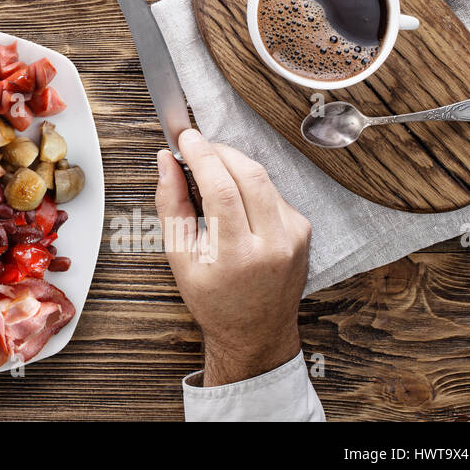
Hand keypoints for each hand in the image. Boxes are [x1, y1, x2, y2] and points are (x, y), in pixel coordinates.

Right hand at [156, 129, 310, 387]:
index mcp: (238, 254)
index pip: (221, 187)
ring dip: (233, 165)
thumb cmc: (214, 300)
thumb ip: (170, 205)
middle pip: (248, 173)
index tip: (185, 138)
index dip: (201, 154)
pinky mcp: (303, 229)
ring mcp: (294, 235)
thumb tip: (167, 162)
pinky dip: (249, 183)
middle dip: (218, 151)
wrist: (256, 332)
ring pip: (262, 177)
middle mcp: (274, 243)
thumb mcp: (179, 258)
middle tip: (195, 147)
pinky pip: (272, 190)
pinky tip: (233, 196)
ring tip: (208, 173)